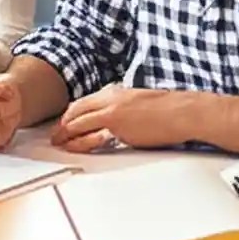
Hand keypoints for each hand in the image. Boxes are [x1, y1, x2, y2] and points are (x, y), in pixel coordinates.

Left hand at [51, 86, 194, 152]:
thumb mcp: (136, 100)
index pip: (82, 102)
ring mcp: (113, 114)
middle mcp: (110, 100)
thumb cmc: (166, 109)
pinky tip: (74, 147)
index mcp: (114, 92)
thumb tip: (108, 118)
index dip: (69, 114)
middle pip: (75, 112)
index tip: (63, 123)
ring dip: (66, 135)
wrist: (183, 112)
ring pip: (80, 124)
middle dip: (62, 125)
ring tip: (60, 143)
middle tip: (55, 135)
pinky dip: (80, 143)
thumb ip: (119, 106)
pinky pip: (92, 137)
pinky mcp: (119, 129)